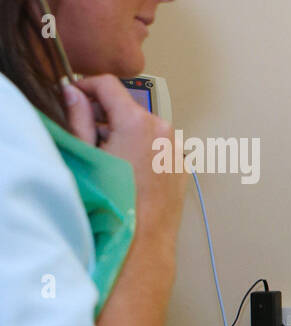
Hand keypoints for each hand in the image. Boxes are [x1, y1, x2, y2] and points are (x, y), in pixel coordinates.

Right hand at [63, 76, 183, 239]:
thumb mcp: (85, 155)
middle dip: (105, 115)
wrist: (143, 241)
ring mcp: (176, 150)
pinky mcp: (181, 167)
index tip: (74, 95)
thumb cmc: (114, 204)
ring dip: (124, 134)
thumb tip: (74, 95)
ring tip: (107, 159)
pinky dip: (142, 151)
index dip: (86, 86)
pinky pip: (158, 149)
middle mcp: (164, 132)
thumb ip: (78, 118)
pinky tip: (127, 172)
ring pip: (144, 128)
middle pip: (128, 107)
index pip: (109, 84)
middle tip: (85, 134)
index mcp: (138, 123)